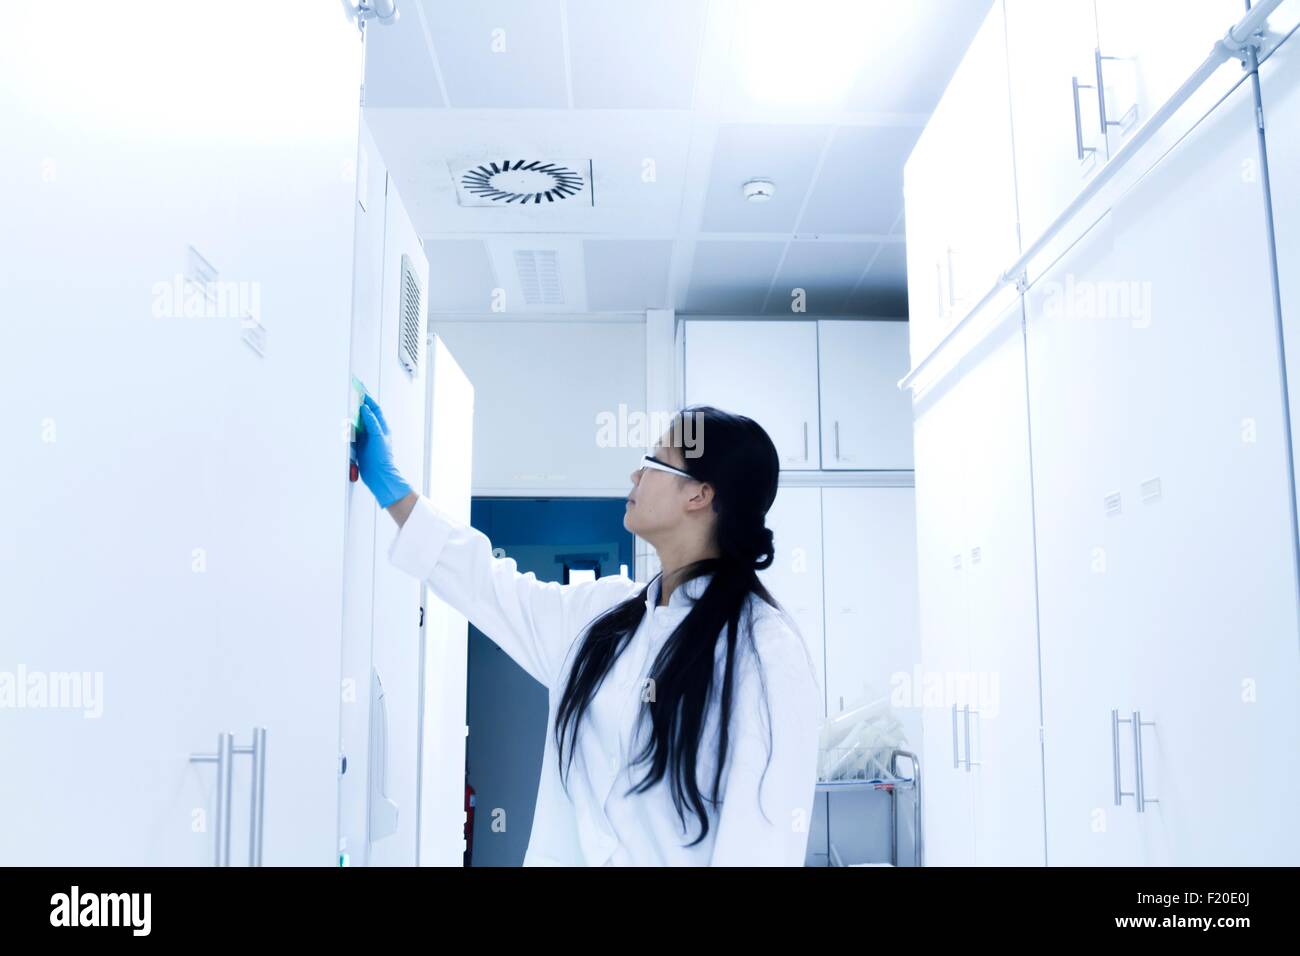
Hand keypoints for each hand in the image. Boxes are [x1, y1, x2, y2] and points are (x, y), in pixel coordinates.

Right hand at [354, 393, 412, 508]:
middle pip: (365, 414)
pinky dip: (348, 426)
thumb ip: (372, 422)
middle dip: (358, 404)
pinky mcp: (360, 445)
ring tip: (345, 405)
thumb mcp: (378, 437)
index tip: (361, 389)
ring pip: (358, 422)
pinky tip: (342, 423)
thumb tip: (366, 409)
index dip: (368, 398)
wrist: (378, 475)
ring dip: (352, 414)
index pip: (374, 409)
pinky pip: (352, 432)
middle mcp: (374, 431)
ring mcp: (367, 438)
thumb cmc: (382, 458)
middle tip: (351, 394)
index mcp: (382, 427)